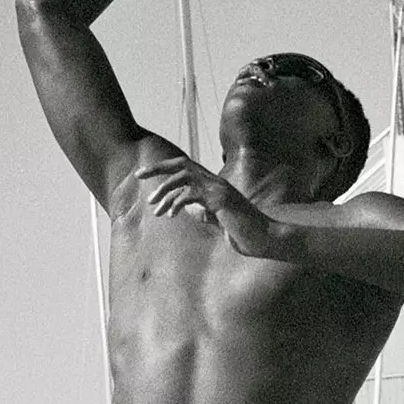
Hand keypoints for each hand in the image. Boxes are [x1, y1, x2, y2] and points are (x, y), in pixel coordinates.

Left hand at [136, 154, 281, 255]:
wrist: (265, 238)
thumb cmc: (245, 232)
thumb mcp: (219, 222)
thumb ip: (205, 213)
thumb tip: (188, 210)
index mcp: (214, 186)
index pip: (185, 169)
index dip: (165, 170)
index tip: (145, 176)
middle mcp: (215, 183)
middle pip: (181, 164)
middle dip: (158, 168)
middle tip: (138, 175)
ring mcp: (219, 190)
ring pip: (184, 176)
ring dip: (165, 188)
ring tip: (152, 204)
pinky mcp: (220, 200)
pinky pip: (193, 195)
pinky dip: (178, 202)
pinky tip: (171, 214)